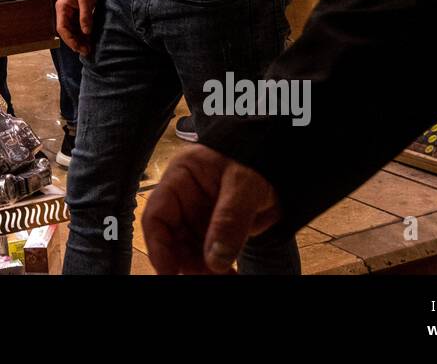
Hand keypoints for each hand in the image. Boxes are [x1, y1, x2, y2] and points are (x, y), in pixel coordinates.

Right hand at [55, 0, 100, 56]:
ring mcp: (71, 13)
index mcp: (62, 8)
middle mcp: (64, 12)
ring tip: (90, 49)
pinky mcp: (78, 13)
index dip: (70, 40)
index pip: (62, 28)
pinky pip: (79, 27)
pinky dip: (84, 35)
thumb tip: (86, 32)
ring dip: (80, 40)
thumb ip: (85, 15)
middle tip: (87, 51)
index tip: (80, 48)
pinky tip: (91, 40)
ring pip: (73, 31)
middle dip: (75, 42)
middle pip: (67, 32)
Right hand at [142, 144, 281, 274]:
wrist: (279, 165)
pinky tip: (229, 275)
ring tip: (226, 277)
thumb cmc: (255, 159)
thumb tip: (215, 260)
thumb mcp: (244, 183)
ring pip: (190, 251)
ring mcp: (198, 216)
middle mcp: (184, 200)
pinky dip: (217, 268)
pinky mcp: (214, 230)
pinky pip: (210, 255)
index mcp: (180, 178)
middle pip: (172, 238)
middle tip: (207, 277)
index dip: (157, 244)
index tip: (168, 271)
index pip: (157, 213)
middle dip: (186, 261)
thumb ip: (230, 219)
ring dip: (203, 269)